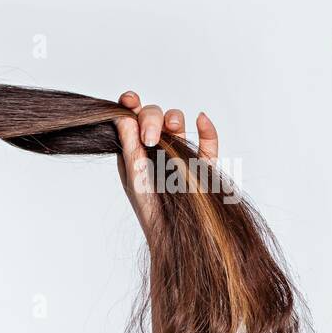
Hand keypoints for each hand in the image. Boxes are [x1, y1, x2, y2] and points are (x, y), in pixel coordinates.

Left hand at [113, 91, 218, 242]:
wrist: (174, 233)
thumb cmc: (149, 210)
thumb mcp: (134, 178)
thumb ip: (129, 147)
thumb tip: (123, 117)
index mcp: (133, 150)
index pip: (131, 119)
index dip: (130, 105)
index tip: (129, 99)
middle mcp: (154, 147)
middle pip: (154, 116)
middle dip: (152, 118)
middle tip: (149, 138)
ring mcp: (179, 152)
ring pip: (178, 122)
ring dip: (174, 118)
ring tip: (171, 130)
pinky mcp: (203, 161)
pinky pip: (208, 140)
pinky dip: (207, 128)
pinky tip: (201, 119)